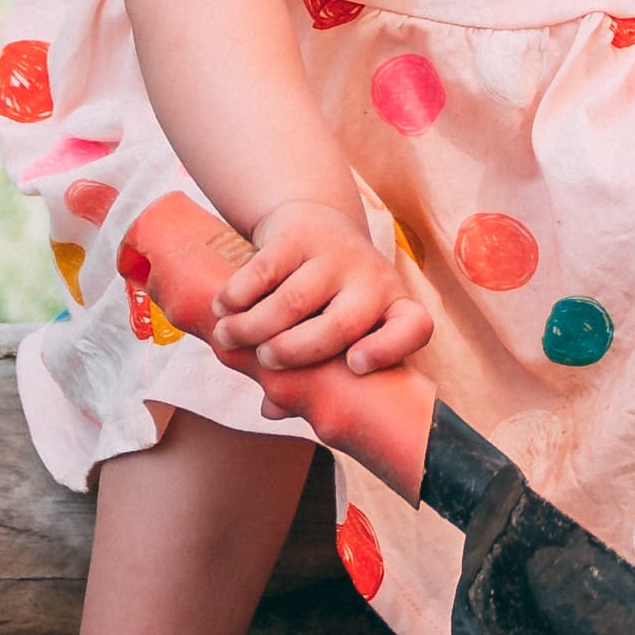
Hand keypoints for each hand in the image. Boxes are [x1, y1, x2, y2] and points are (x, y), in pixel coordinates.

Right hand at [207, 196, 429, 381]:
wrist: (315, 224)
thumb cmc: (327, 300)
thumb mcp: (331, 334)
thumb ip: (309, 376)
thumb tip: (272, 411)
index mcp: (391, 310)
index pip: (413, 328)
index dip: (387, 349)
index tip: (354, 364)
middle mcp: (372, 281)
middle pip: (341, 326)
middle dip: (297, 350)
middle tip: (265, 359)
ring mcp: (337, 255)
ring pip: (294, 301)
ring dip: (253, 326)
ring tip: (227, 338)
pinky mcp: (299, 235)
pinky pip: (265, 271)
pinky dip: (238, 294)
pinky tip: (222, 307)